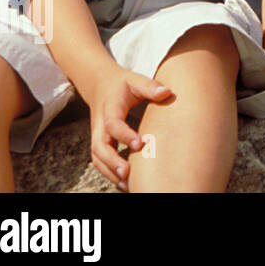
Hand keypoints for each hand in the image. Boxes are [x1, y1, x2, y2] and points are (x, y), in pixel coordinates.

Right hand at [87, 69, 172, 189]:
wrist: (102, 85)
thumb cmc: (124, 85)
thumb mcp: (135, 80)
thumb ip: (150, 86)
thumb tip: (167, 92)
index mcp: (110, 109)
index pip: (113, 124)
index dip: (124, 135)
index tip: (140, 144)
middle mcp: (100, 126)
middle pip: (99, 147)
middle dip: (111, 161)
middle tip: (127, 172)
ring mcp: (98, 136)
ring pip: (97, 158)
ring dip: (110, 172)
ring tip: (127, 185)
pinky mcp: (100, 144)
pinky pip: (100, 162)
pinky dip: (110, 174)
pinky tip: (126, 184)